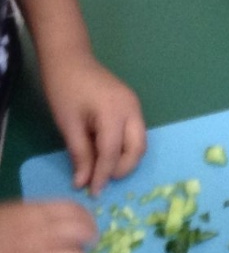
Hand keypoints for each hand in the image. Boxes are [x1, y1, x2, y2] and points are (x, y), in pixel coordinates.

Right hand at [0, 201, 95, 252]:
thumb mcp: (10, 215)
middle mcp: (35, 235)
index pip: (74, 210)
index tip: (89, 228)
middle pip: (80, 235)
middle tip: (85, 248)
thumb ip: (38, 215)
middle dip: (88, 242)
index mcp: (31, 214)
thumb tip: (70, 220)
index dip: (88, 220)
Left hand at [39, 55, 145, 195]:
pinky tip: (107, 153)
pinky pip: (135, 133)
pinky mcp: (132, 106)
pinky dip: (124, 147)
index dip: (103, 174)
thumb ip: (80, 153)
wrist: (71, 60)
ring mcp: (135, 106)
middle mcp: (132, 110)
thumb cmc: (65, 90)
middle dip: (123, 169)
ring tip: (104, 169)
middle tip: (102, 181)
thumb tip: (83, 182)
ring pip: (140, 142)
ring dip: (125, 159)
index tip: (93, 192)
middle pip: (138, 148)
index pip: (113, 152)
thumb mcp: (68, 124)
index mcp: (114, 112)